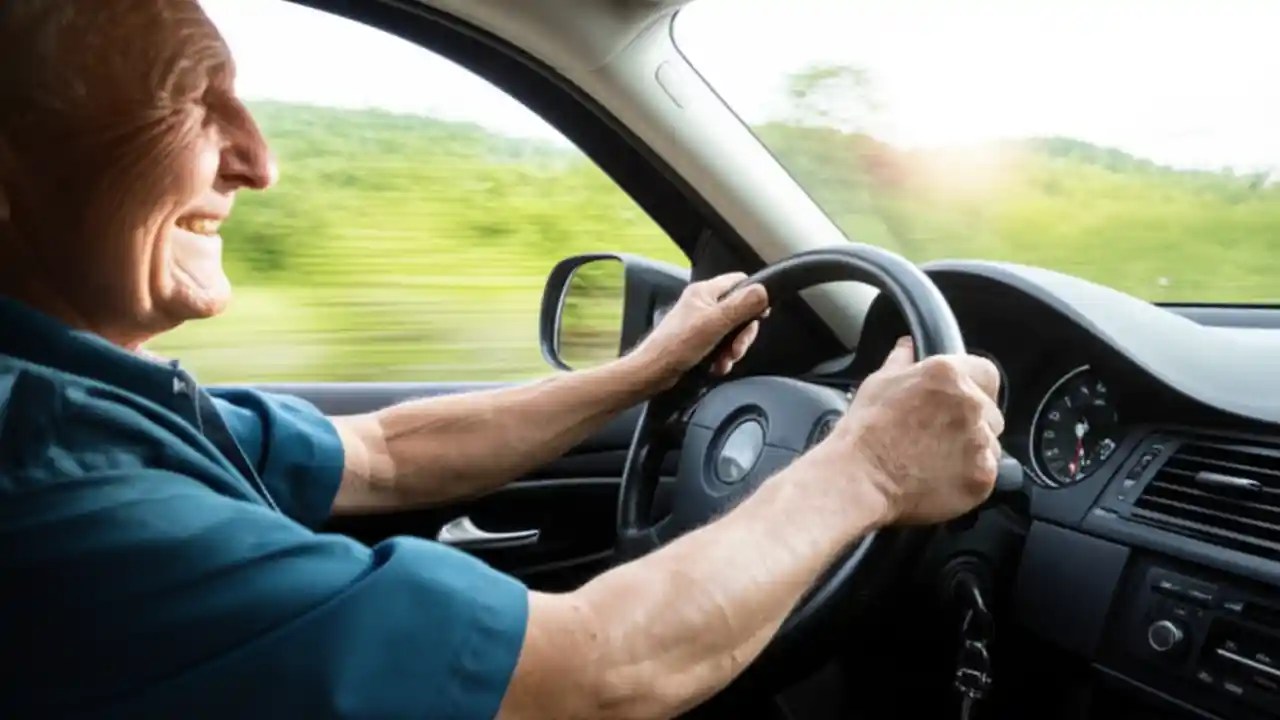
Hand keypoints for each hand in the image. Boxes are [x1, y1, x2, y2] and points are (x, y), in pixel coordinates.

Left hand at [633, 272, 769, 387]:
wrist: (652, 372)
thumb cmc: (679, 345)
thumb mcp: (715, 323)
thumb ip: (741, 306)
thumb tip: (764, 290)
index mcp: (705, 291)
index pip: (740, 281)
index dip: (754, 297)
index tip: (759, 317)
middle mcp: (703, 303)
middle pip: (740, 311)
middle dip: (742, 334)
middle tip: (736, 350)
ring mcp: (700, 322)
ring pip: (732, 332)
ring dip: (732, 350)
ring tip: (724, 363)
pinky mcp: (697, 341)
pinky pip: (720, 346)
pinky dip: (722, 358)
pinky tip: (717, 368)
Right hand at [809, 337, 1004, 525]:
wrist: (861, 478)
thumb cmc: (865, 429)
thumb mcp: (878, 384)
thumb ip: (902, 362)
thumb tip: (908, 346)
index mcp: (949, 374)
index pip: (987, 373)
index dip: (976, 387)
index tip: (959, 401)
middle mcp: (972, 404)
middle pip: (991, 412)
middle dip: (973, 422)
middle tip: (942, 435)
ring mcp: (981, 442)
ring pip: (990, 445)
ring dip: (973, 451)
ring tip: (939, 461)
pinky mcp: (983, 476)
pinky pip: (986, 474)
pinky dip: (969, 477)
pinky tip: (942, 479)